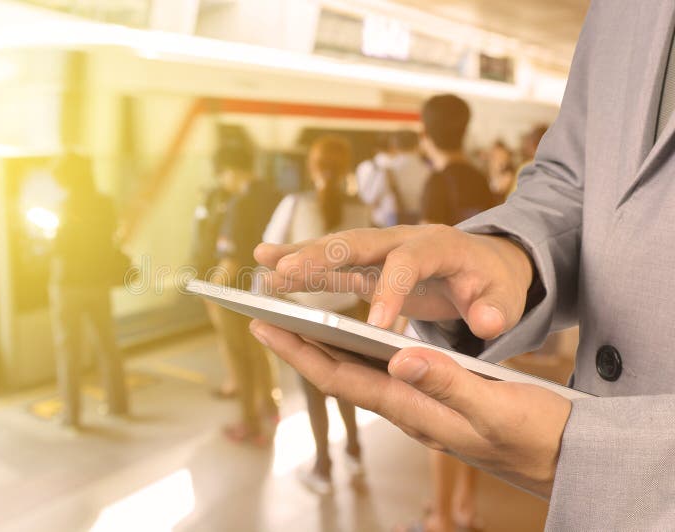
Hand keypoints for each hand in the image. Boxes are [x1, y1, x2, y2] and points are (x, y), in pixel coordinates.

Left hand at [249, 320, 571, 497]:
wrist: (564, 457)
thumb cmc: (534, 435)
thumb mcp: (496, 406)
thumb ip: (450, 384)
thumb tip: (400, 358)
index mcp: (413, 409)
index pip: (341, 377)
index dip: (300, 352)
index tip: (266, 326)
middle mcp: (406, 408)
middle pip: (339, 374)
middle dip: (298, 347)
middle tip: (263, 317)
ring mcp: (418, 405)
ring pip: (358, 373)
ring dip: (324, 348)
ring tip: (297, 324)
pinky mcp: (433, 399)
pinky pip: (381, 374)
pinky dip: (358, 353)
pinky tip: (355, 342)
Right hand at [254, 225, 533, 339]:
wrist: (486, 262)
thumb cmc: (493, 283)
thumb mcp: (505, 298)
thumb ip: (496, 309)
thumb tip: (487, 322)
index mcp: (439, 246)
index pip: (410, 263)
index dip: (393, 290)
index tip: (375, 324)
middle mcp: (404, 238)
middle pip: (358, 242)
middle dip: (321, 256)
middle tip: (285, 273)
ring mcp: (383, 247)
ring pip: (337, 247)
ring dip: (300, 255)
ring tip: (262, 266)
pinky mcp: (369, 261)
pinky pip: (332, 260)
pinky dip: (301, 261)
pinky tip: (268, 267)